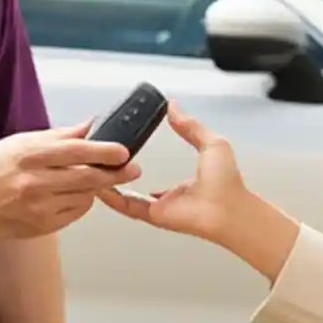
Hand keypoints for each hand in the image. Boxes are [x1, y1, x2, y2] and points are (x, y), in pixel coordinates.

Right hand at [0, 120, 141, 238]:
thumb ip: (60, 136)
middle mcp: (34, 183)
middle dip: (114, 174)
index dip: (105, 151)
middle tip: (131, 169)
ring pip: (83, 199)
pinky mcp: (38, 228)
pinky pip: (72, 215)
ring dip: (93, 189)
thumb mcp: (23, 141)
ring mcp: (37, 209)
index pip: (77, 152)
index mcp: (30, 155)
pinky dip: (78, 204)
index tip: (124, 151)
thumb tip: (91, 127)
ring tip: (91, 179)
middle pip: (87, 179)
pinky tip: (69, 195)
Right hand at [97, 102, 250, 243]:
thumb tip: (175, 107)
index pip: (153, 176)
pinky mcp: (154, 215)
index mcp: (183, 185)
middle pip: (136, 185)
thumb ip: (191, 126)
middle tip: (102, 160)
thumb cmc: (227, 182)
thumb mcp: (211, 143)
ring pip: (126, 197)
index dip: (138, 164)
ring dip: (111, 184)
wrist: (230, 208)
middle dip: (118, 173)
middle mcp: (170, 199)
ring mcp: (161, 208)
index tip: (123, 151)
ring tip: (93, 171)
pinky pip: (128, 207)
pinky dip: (113, 198)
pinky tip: (99, 187)